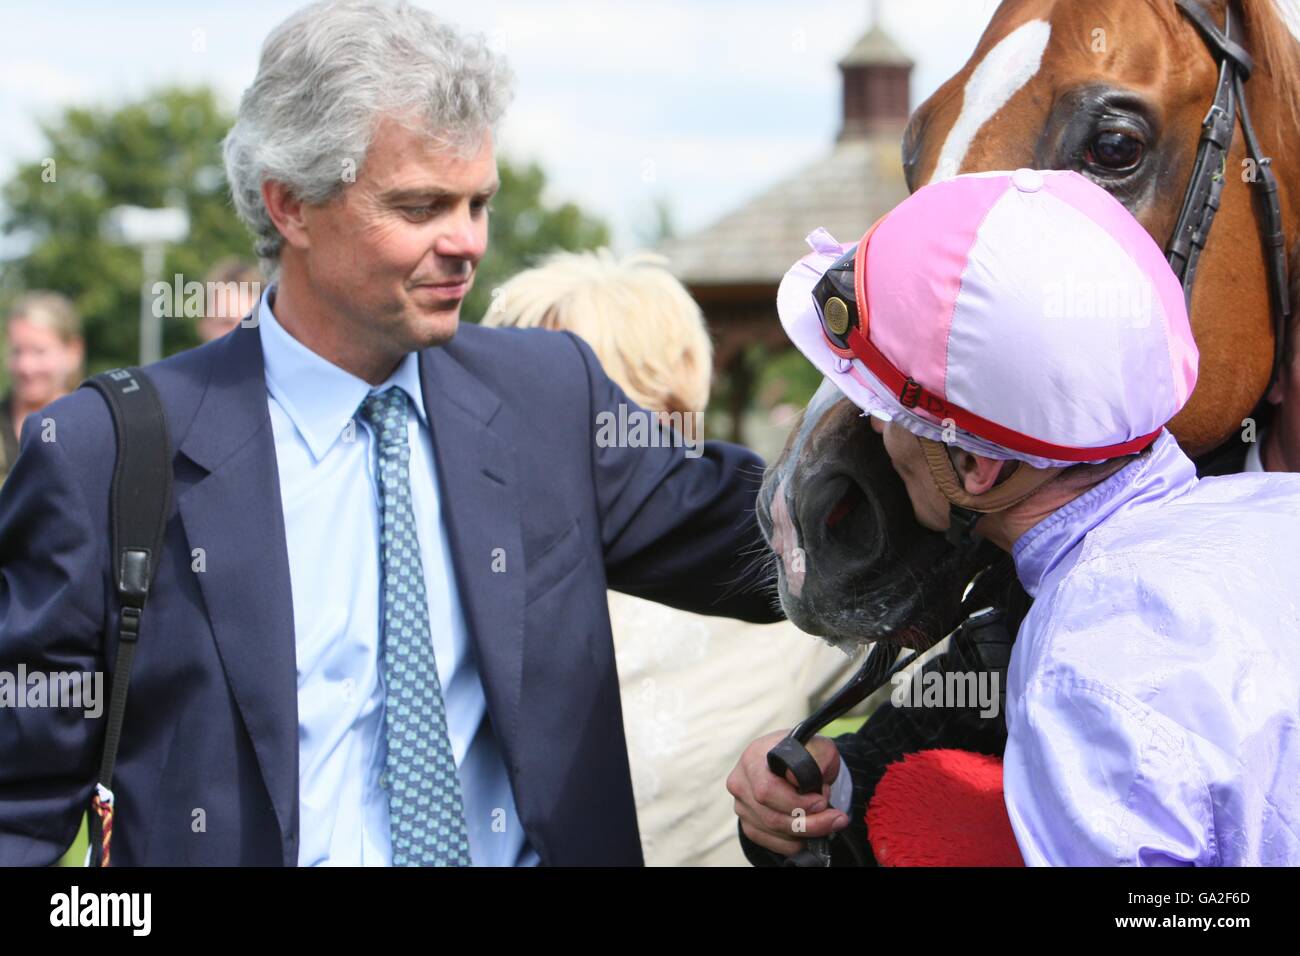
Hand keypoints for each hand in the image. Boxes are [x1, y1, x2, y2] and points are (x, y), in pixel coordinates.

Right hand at [726, 729, 849, 855]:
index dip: (797, 802)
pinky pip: (772, 843)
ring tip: (826, 819)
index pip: (767, 790)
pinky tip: (810, 831)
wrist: (797, 766)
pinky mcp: (748, 824)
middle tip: (835, 819)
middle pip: (772, 817)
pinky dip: (795, 842)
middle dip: (809, 823)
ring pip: (774, 832)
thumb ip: (813, 756)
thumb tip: (794, 779)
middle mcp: (740, 782)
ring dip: (806, 832)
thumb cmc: (807, 755)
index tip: (822, 802)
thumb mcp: (819, 748)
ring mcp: (742, 806)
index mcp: (753, 758)